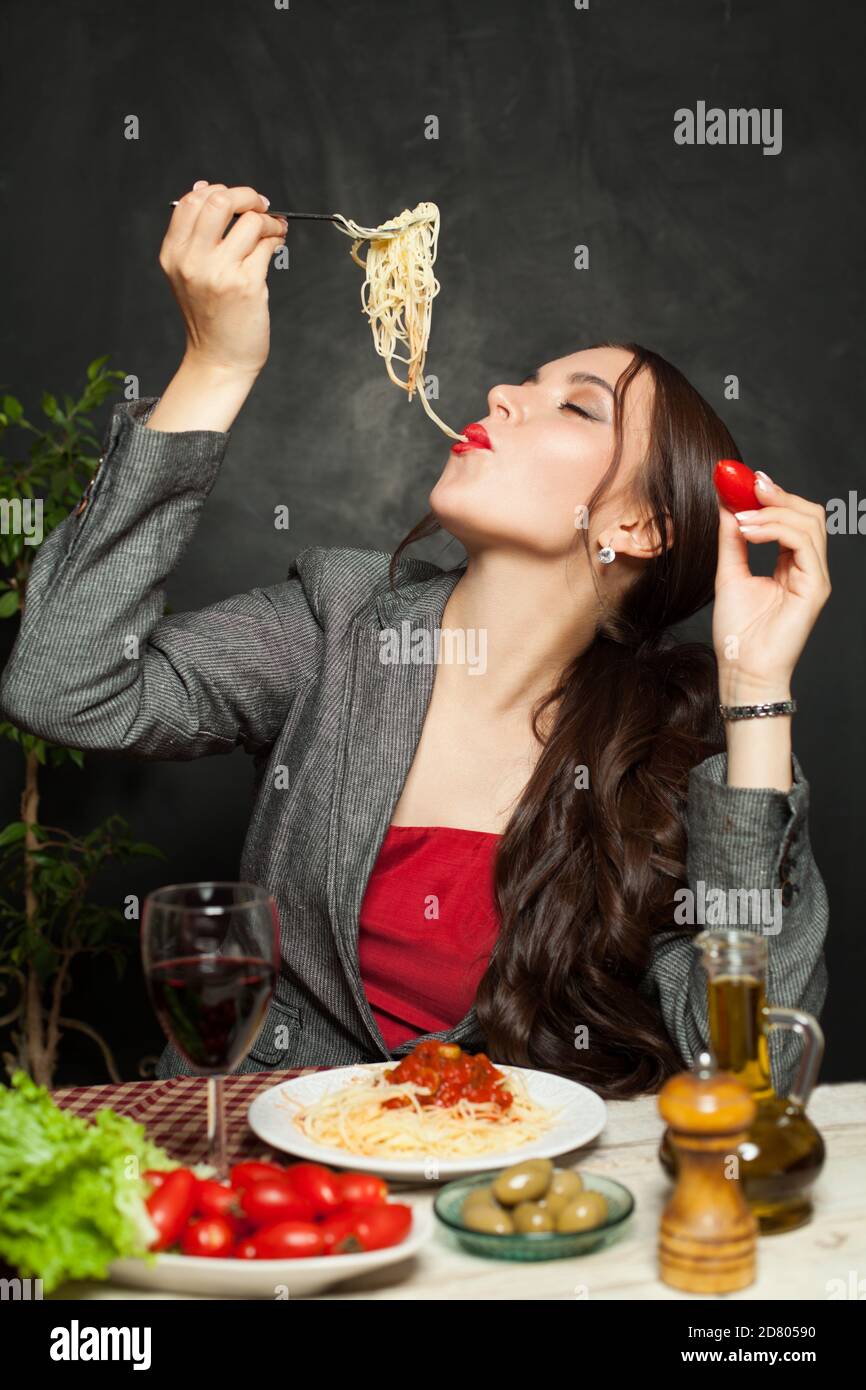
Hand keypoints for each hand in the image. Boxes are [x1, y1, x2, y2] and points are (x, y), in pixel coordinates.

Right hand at [158, 181, 288, 377]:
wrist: (219, 360)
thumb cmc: (210, 317)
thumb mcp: (188, 273)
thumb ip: (194, 234)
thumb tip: (204, 186)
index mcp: (173, 254)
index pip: (191, 201)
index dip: (219, 191)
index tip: (238, 200)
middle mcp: (192, 261)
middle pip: (219, 201)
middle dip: (247, 196)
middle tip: (260, 205)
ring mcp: (218, 272)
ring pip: (249, 222)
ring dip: (269, 221)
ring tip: (274, 231)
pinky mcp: (245, 285)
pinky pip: (266, 246)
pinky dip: (276, 239)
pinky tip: (277, 245)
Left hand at [713, 471, 830, 703]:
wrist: (741, 670)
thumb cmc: (738, 633)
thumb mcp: (729, 573)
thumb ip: (732, 539)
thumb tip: (727, 502)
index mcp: (790, 564)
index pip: (791, 517)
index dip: (770, 495)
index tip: (741, 478)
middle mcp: (807, 568)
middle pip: (808, 513)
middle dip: (776, 494)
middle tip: (746, 484)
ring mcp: (814, 577)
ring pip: (809, 522)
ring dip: (772, 511)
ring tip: (740, 518)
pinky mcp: (814, 587)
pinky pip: (803, 543)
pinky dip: (774, 529)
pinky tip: (748, 532)